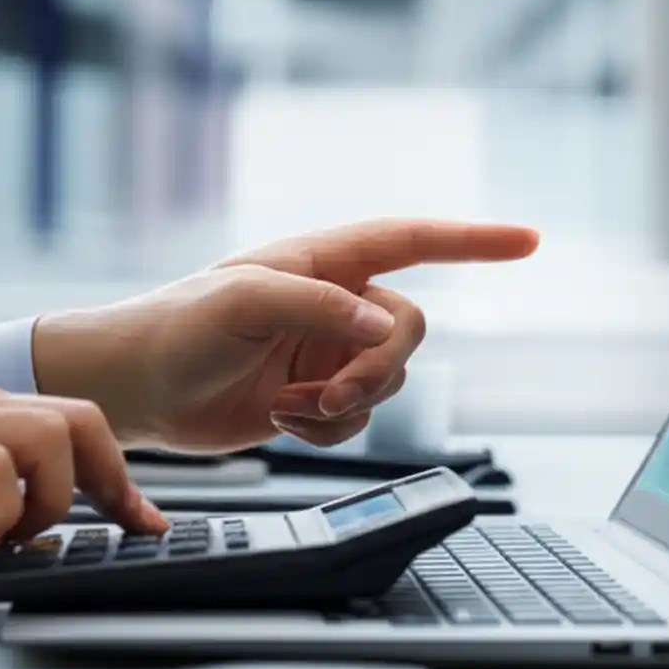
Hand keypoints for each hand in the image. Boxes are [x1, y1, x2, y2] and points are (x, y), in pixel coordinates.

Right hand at [0, 375, 166, 617]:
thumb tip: (54, 513)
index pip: (65, 417)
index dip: (112, 469)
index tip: (139, 514)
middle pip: (77, 417)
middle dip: (111, 478)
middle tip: (122, 522)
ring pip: (53, 436)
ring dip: (49, 500)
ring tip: (4, 535)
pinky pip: (1, 477)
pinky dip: (1, 520)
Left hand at [33, 219, 537, 451]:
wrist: (139, 389)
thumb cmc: (176, 326)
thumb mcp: (243, 301)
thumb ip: (317, 305)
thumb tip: (377, 325)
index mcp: (323, 260)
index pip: (414, 240)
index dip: (474, 241)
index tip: (528, 242)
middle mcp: (334, 301)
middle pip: (407, 331)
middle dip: (375, 371)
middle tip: (327, 396)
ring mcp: (328, 350)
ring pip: (388, 381)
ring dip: (344, 404)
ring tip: (288, 406)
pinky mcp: (317, 395)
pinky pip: (360, 417)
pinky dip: (329, 428)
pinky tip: (282, 419)